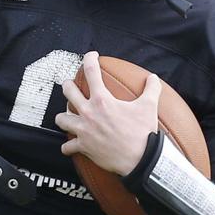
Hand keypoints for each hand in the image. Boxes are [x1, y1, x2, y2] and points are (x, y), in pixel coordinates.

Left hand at [57, 51, 159, 175]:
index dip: (89, 59)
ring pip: (61, 118)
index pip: (92, 72)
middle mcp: (88, 113)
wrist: (140, 159)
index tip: (91, 56)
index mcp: (102, 100)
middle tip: (71, 84)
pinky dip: (68, 146)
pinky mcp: (82, 146)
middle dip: (68, 85)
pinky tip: (70, 145)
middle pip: (68, 92)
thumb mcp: (149, 106)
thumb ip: (151, 89)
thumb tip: (152, 77)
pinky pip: (67, 146)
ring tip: (68, 115)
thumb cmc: (143, 132)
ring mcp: (83, 130)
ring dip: (64, 116)